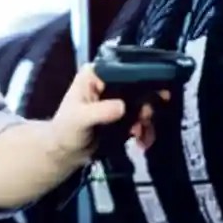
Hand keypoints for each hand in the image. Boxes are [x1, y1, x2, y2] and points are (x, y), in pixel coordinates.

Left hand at [48, 64, 169, 166]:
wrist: (65, 152)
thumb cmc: (66, 130)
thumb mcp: (80, 119)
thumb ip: (100, 111)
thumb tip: (122, 107)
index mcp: (95, 74)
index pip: (123, 69)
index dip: (143, 79)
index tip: (158, 93)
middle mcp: (108, 82)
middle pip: (138, 86)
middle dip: (146, 104)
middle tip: (145, 119)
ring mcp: (116, 99)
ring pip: (142, 104)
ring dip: (146, 121)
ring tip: (140, 135)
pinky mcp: (122, 115)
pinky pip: (140, 119)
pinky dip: (145, 130)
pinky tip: (142, 142)